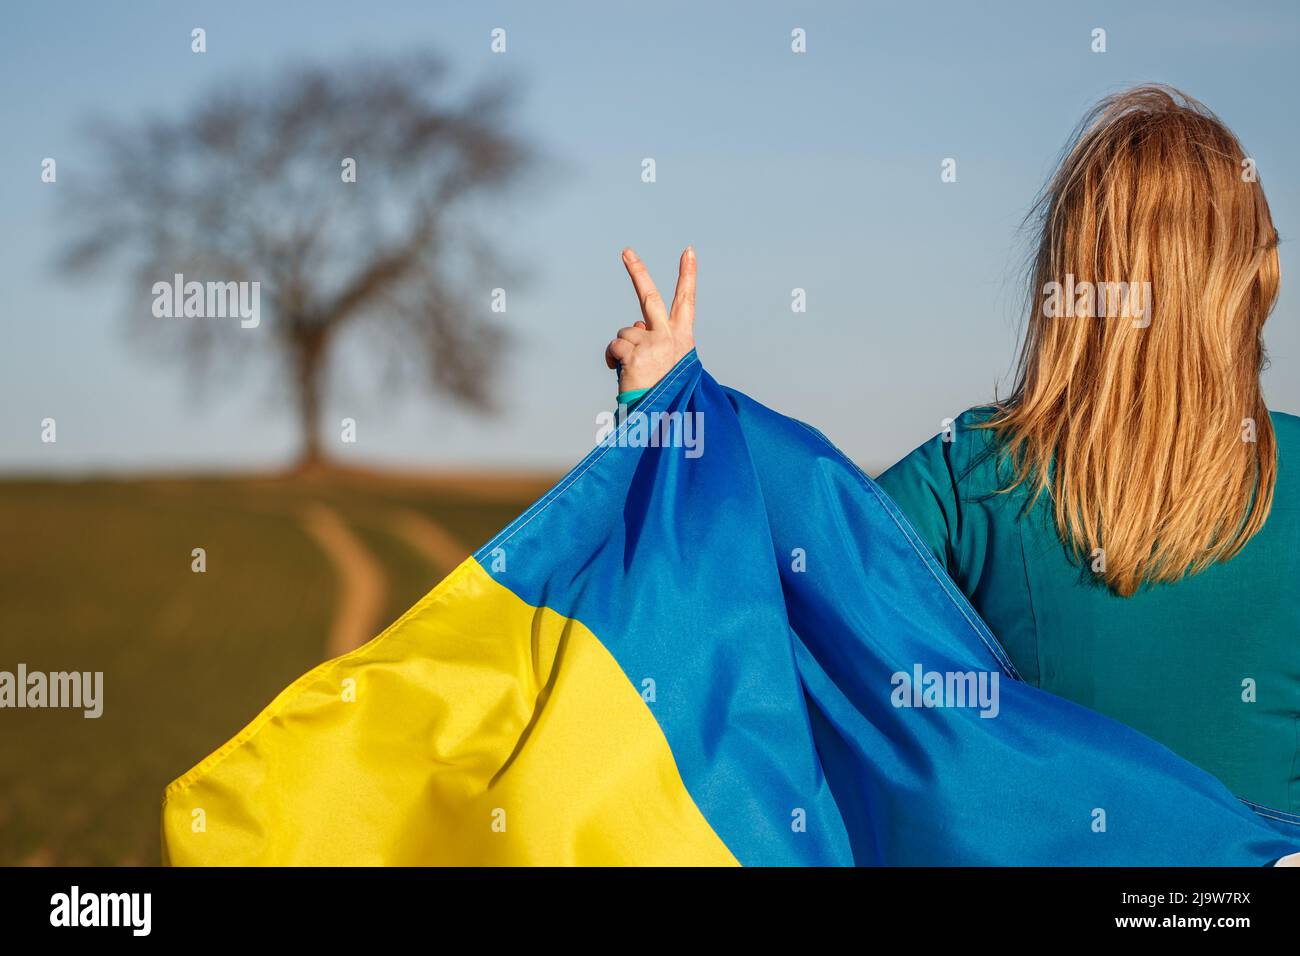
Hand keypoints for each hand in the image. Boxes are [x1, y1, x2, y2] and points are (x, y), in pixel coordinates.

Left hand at [604, 246, 696, 393]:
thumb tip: (635, 324)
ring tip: (635, 371)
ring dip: (624, 349)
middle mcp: (670, 338)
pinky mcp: (634, 354)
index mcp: (683, 340)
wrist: (662, 421)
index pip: (687, 301)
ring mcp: (652, 344)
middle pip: (650, 297)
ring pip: (625, 332)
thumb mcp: (669, 364)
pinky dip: (612, 359)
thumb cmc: (666, 396)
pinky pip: (614, 347)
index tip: (688, 251)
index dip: (688, 275)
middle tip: (626, 251)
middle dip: (638, 271)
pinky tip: (623, 374)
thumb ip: (655, 340)